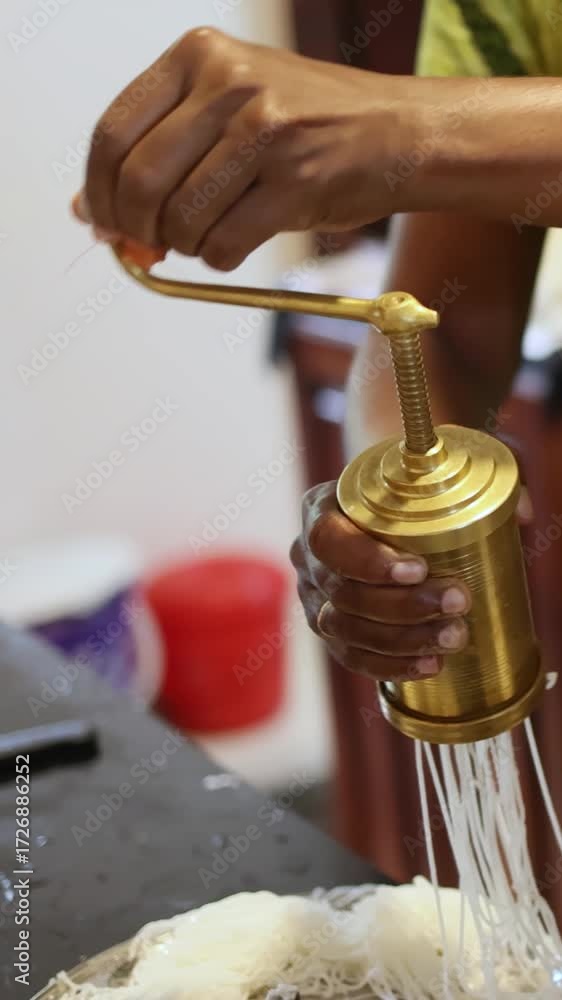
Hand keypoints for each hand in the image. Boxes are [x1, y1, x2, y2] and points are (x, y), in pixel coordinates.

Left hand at [73, 27, 408, 269]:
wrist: (397, 131)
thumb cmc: (307, 123)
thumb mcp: (226, 109)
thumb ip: (158, 148)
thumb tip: (87, 210)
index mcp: (200, 56)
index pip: (113, 132)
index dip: (98, 191)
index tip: (103, 222)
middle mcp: (230, 84)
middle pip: (140, 181)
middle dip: (136, 229)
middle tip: (150, 245)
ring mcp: (266, 131)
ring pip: (181, 219)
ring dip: (184, 245)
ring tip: (207, 235)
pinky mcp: (297, 181)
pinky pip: (225, 244)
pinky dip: (219, 258)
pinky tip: (234, 244)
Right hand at [291, 482, 471, 681]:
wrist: (381, 519)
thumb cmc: (405, 498)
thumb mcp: (429, 481)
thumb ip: (471, 487)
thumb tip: (521, 513)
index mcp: (321, 508)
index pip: (328, 539)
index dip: (368, 560)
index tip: (419, 569)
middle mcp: (307, 555)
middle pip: (343, 592)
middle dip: (403, 606)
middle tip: (458, 603)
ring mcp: (314, 597)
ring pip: (345, 629)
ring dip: (402, 640)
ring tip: (452, 637)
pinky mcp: (328, 630)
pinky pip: (351, 657)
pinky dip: (390, 666)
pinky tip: (429, 666)